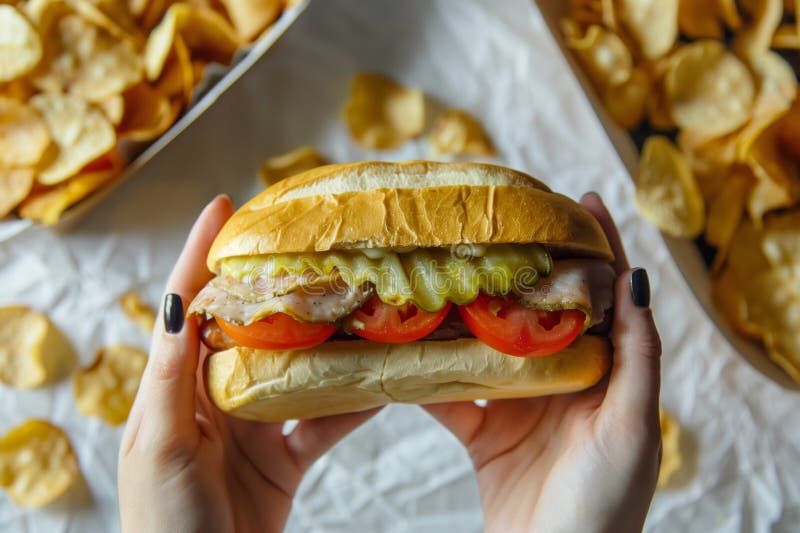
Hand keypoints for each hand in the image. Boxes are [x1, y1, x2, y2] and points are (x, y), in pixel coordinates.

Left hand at [118, 196, 378, 532]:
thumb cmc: (163, 519)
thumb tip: (177, 303)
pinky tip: (380, 385)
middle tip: (317, 253)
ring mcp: (252, 425)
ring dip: (329, 347)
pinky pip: (322, 420)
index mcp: (173, 387)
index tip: (226, 206)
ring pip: (297, 372)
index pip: (187, 308)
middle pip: (253, 330)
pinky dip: (351, 405)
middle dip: (283, 292)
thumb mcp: (160, 444)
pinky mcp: (283, 456)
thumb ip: (172, 376)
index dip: (204, 254)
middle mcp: (213, 397)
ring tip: (362, 311)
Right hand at [425, 193, 661, 532]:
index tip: (577, 201)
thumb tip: (636, 279)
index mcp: (606, 376)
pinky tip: (406, 350)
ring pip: (487, 348)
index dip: (596, 248)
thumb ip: (638, 356)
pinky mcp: (484, 434)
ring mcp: (519, 407)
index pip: (605, 298)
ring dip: (466, 318)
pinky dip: (428, 377)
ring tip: (443, 276)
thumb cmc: (607, 502)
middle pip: (538, 314)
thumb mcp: (632, 425)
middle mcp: (562, 383)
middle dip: (518, 271)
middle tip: (494, 230)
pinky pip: (450, 396)